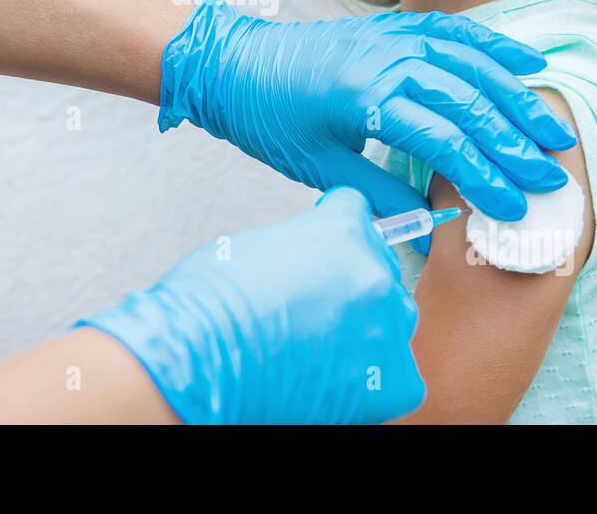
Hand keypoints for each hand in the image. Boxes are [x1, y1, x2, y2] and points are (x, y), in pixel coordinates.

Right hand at [75, 186, 424, 423]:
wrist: (199, 362)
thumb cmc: (210, 304)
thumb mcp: (255, 245)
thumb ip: (302, 244)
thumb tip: (313, 260)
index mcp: (343, 229)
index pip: (357, 213)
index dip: (331, 231)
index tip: (320, 249)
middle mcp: (374, 273)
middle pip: (379, 268)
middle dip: (350, 282)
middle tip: (311, 307)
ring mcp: (388, 328)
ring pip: (393, 320)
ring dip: (366, 329)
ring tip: (317, 347)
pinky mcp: (392, 381)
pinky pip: (397, 376)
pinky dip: (370, 381)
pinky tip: (330, 379)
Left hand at [158, 0, 577, 252]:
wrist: (235, 65)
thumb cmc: (271, 120)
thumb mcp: (319, 168)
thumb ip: (377, 195)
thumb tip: (430, 222)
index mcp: (365, 101)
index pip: (444, 143)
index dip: (484, 179)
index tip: (512, 208)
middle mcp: (387, 62)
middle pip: (468, 103)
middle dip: (514, 145)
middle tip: (552, 177)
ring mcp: (393, 38)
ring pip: (472, 65)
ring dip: (519, 98)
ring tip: (555, 131)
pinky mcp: (394, 26)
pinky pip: (455, 33)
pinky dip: (496, 48)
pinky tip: (531, 63)